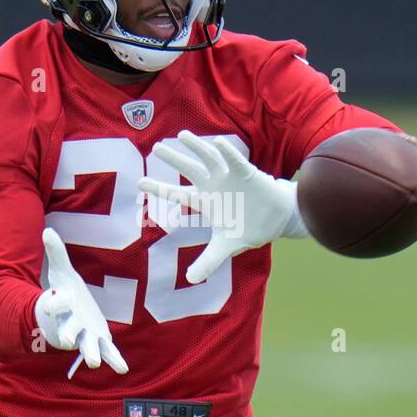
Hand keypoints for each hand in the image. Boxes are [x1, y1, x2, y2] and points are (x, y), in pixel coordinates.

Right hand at [35, 228, 127, 374]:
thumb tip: (47, 230)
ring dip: (90, 353)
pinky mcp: (100, 340)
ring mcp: (86, 335)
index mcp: (63, 307)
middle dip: (67, 336)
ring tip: (92, 362)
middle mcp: (72, 324)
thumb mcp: (62, 272)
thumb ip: (57, 253)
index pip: (56, 305)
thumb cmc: (64, 293)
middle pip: (68, 331)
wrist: (70, 315)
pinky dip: (114, 360)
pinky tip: (122, 369)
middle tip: (66, 342)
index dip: (54, 304)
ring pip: (87, 346)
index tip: (51, 303)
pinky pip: (108, 351)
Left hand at [137, 130, 306, 284]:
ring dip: (197, 146)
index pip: (177, 193)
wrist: (277, 218)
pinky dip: (228, 153)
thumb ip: (209, 261)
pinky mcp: (246, 173)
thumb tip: (191, 280)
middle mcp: (212, 185)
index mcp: (204, 201)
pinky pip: (235, 161)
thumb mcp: (226, 246)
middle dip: (174, 159)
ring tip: (182, 135)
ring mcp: (228, 176)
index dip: (159, 187)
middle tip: (156, 148)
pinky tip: (219, 144)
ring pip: (209, 158)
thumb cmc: (248, 227)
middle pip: (189, 169)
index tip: (139, 182)